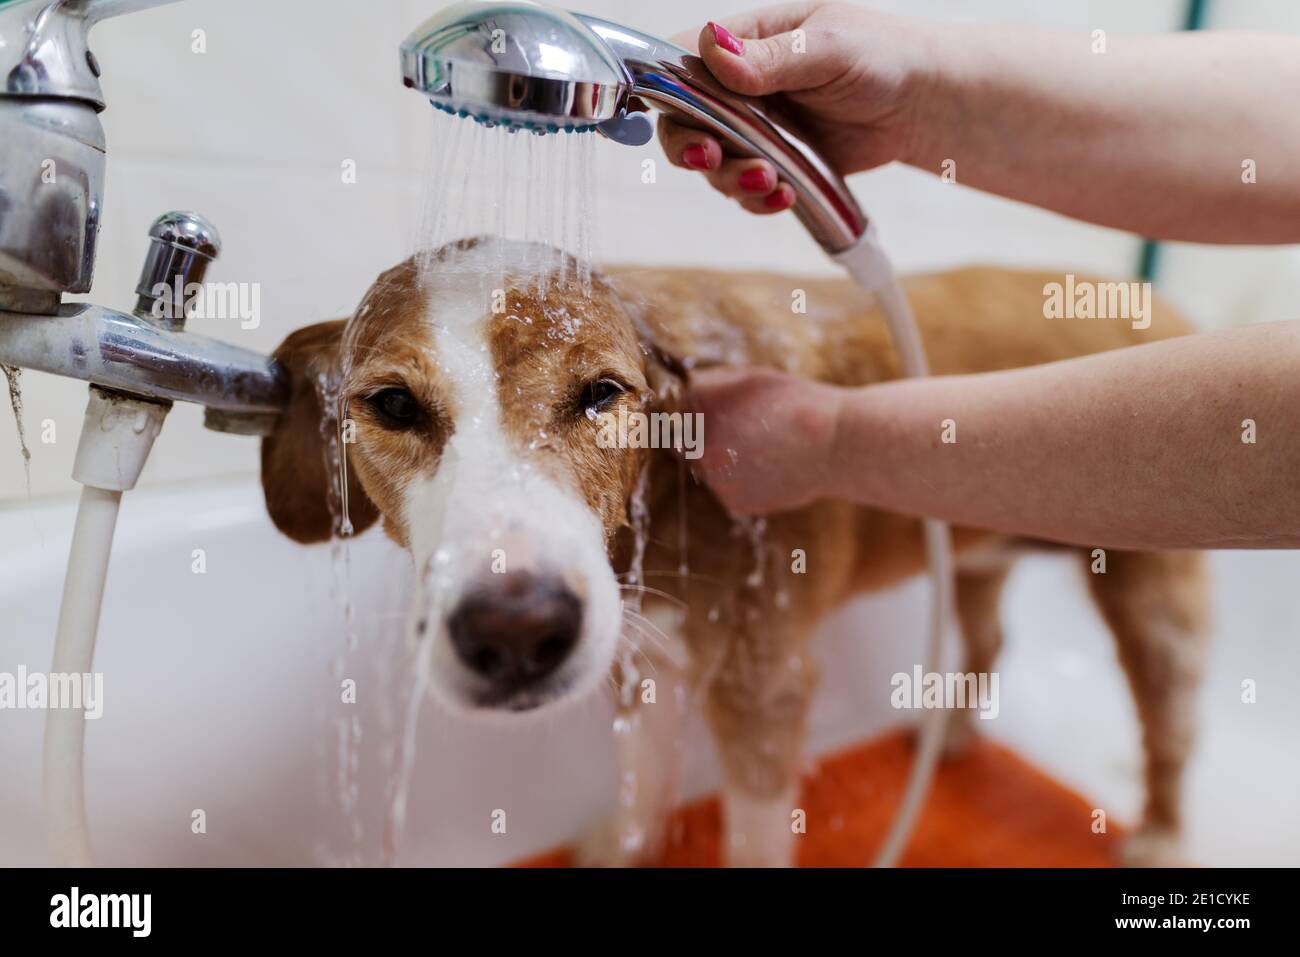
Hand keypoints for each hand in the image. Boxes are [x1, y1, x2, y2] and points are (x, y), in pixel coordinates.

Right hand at [658, 2, 932, 213]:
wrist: (923, 103)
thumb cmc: (882, 56)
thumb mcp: (828, 46)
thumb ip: (772, 57)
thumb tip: (714, 50)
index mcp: (746, 43)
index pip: (681, 62)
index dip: (665, 90)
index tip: (672, 115)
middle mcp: (740, 88)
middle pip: (684, 122)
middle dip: (690, 147)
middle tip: (710, 158)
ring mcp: (755, 130)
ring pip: (713, 165)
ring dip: (732, 179)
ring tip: (770, 180)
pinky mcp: (774, 164)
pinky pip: (747, 190)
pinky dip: (758, 199)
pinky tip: (785, 194)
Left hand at [684, 366, 843, 514]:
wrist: (835, 444)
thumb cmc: (795, 402)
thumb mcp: (749, 377)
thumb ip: (707, 383)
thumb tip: (680, 389)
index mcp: (700, 408)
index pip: (670, 409)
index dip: (686, 409)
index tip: (702, 410)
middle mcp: (700, 445)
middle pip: (683, 442)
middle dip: (701, 435)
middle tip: (739, 430)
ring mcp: (715, 477)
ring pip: (704, 468)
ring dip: (720, 459)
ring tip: (759, 448)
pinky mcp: (732, 502)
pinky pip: (725, 488)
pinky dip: (739, 481)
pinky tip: (766, 467)